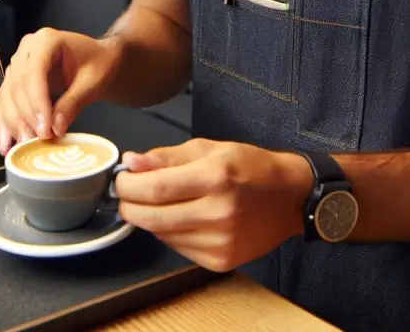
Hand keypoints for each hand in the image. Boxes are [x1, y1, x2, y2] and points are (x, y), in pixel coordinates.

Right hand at [0, 28, 121, 153]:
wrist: (97, 60)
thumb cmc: (98, 65)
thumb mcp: (92, 82)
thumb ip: (73, 102)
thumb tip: (55, 128)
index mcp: (46, 40)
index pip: (34, 73)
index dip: (36, 103)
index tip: (44, 129)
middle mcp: (26, 49)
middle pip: (17, 85)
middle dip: (24, 117)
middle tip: (33, 142)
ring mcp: (18, 63)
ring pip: (6, 95)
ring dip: (10, 123)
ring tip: (17, 147)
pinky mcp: (14, 79)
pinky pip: (3, 100)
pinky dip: (1, 121)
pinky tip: (4, 140)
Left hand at [114, 139, 312, 271]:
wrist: (290, 197)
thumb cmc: (250, 166)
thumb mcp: (210, 148)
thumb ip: (167, 157)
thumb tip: (132, 162)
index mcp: (215, 176)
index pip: (155, 188)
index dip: (128, 186)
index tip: (120, 179)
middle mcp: (218, 212)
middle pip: (153, 216)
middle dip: (129, 205)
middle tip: (124, 194)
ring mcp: (220, 241)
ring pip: (163, 235)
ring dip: (148, 219)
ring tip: (152, 202)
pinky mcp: (221, 260)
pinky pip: (179, 248)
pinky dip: (169, 233)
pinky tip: (177, 218)